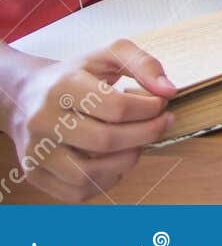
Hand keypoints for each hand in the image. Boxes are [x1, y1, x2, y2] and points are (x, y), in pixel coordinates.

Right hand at [5, 43, 175, 202]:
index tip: (162, 104)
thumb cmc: (77, 75)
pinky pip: (76, 191)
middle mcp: (43, 120)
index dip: (149, 109)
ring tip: (138, 144)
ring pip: (89, 173)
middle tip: (162, 124)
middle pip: (105, 141)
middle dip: (146, 134)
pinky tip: (116, 161)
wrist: (28, 96)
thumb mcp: (110, 54)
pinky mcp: (34, 173)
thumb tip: (169, 90)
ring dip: (127, 162)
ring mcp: (35, 151)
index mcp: (62, 86)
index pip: (116, 107)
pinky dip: (105, 181)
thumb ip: (144, 63)